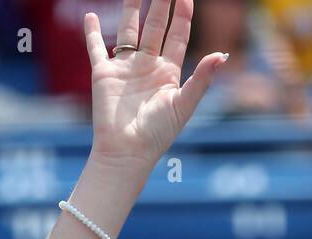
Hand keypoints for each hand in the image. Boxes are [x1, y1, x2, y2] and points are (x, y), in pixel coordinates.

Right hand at [84, 0, 226, 170]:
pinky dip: (91, 33)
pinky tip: (90, 15)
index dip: (183, 14)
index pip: (178, 35)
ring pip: (128, 30)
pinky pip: (96, 48)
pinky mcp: (104, 74)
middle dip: (160, 3)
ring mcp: (125, 68)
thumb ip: (202, 78)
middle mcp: (147, 66)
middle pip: (155, 26)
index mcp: (169, 72)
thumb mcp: (184, 104)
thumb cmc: (158, 134)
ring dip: (130, 8)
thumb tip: (222, 54)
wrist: (127, 151)